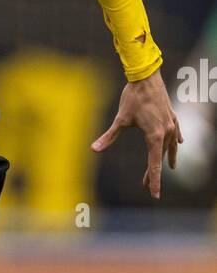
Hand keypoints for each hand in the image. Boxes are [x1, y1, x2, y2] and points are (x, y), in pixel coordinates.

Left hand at [91, 69, 181, 198]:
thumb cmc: (132, 98)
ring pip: (169, 146)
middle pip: (159, 157)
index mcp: (154, 136)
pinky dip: (175, 141)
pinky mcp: (172, 116)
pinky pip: (175, 133)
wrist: (146, 77)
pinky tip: (179, 144)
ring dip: (165, 157)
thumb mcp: (120, 120)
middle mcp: (166, 132)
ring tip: (169, 169)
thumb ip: (109, 137)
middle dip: (153, 171)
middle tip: (145, 185)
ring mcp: (171, 124)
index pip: (153, 164)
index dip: (153, 181)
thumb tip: (93, 149)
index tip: (154, 195)